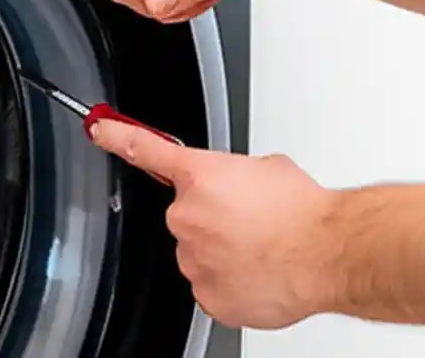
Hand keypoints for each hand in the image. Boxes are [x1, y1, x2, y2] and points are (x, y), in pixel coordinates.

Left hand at [90, 119, 340, 328]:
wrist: (325, 253)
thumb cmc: (303, 211)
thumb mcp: (267, 168)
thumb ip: (235, 174)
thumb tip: (236, 184)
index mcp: (199, 176)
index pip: (145, 149)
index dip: (116, 137)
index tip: (99, 130)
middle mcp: (187, 216)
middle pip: (187, 214)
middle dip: (212, 217)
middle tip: (250, 223)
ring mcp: (193, 259)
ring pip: (199, 252)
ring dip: (223, 250)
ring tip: (262, 250)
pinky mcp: (207, 295)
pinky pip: (211, 285)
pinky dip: (231, 281)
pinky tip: (259, 273)